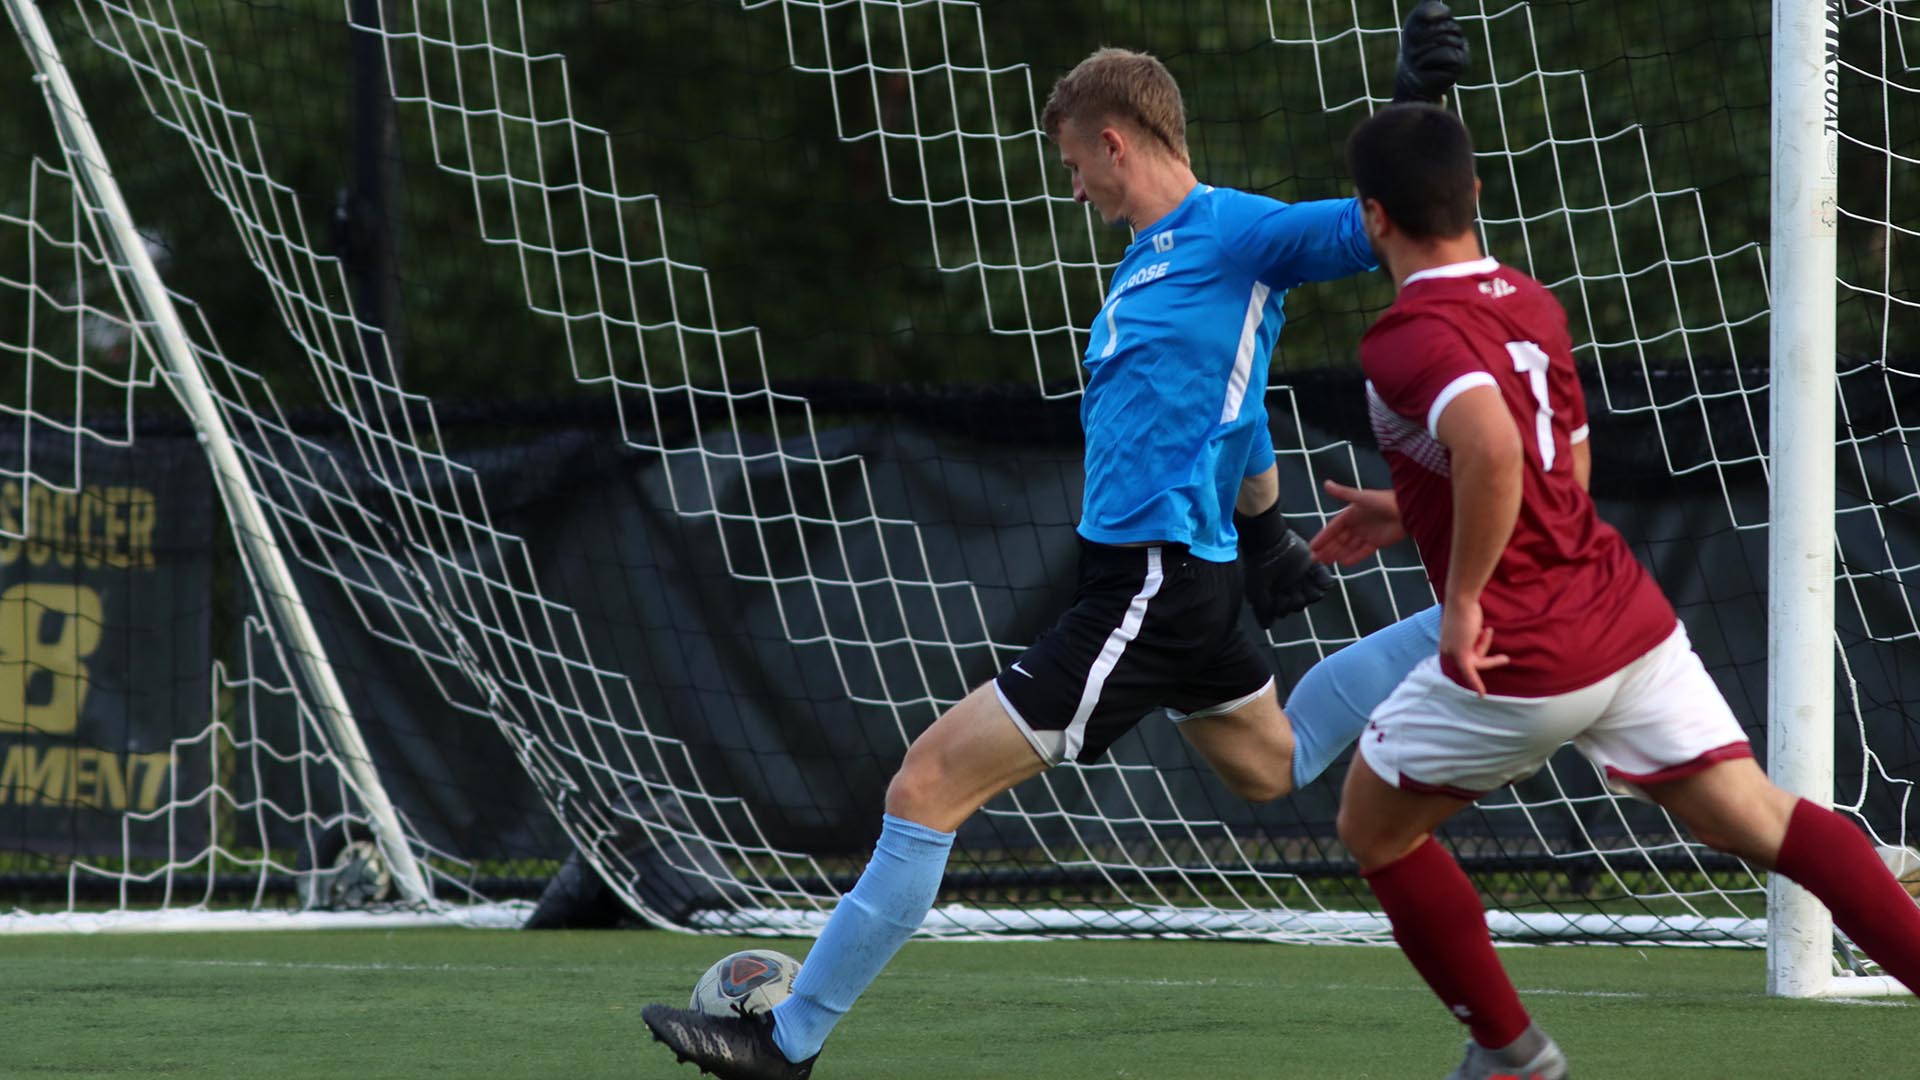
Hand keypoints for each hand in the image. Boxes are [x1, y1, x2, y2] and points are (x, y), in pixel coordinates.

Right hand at [1236, 503, 1334, 625]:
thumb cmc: (1258, 567)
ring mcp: (1303, 577)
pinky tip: (1315, 578)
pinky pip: (1326, 580)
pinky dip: (1324, 581)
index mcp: (1277, 593)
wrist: (1268, 542)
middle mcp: (1291, 587)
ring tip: (1301, 584)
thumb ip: (1262, 610)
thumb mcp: (1256, 591)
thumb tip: (1266, 627)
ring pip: (1314, 596)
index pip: (1285, 610)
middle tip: (1288, 589)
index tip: (1277, 597)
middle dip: (1295, 601)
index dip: (1283, 607)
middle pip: (1300, 605)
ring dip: (1310, 593)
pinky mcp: (1313, 566)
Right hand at [1309, 479, 1407, 565]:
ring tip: (1326, 563)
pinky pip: (1362, 551)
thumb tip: (1326, 483)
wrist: (1408, 510)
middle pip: (1339, 539)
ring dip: (1337, 554)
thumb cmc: (1384, 501)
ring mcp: (1367, 534)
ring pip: (1348, 547)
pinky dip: (1354, 557)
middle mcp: (1357, 524)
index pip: (1333, 527)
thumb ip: (1343, 493)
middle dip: (1327, 549)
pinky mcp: (1377, 542)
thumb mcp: (1361, 497)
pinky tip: (1344, 564)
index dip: (1322, 537)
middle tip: (1315, 559)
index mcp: (1351, 513)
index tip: (1312, 547)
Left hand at [1393, 1, 1468, 103]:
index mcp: (1449, 22)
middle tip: (1414, 51)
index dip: (1424, 22)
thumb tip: (1444, 11)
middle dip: (1422, 37)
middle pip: (1445, 26)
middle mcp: (1459, 34)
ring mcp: (1463, 48)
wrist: (1411, 79)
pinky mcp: (1463, 63)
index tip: (1414, 34)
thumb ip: (1427, 8)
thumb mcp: (1415, 23)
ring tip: (1419, 60)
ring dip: (1424, 50)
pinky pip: (1447, 53)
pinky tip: (1424, 66)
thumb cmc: (1413, 51)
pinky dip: (1430, 59)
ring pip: (1445, 39)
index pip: (1444, 13)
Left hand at [1438, 597, 1508, 696]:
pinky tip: (1481, 695)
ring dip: (1488, 651)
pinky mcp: (1460, 655)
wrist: (1462, 600)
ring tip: (1491, 636)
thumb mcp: (1468, 626)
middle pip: (1473, 659)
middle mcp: (1447, 651)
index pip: (1467, 654)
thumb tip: (1479, 634)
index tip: (1483, 637)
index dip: (1480, 646)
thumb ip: (1470, 636)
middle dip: (1484, 647)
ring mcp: (1452, 654)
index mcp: (1446, 645)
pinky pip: (1470, 673)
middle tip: (1495, 645)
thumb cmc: (1466, 608)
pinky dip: (1476, 684)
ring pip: (1478, 662)